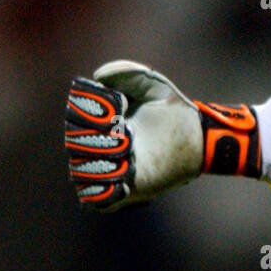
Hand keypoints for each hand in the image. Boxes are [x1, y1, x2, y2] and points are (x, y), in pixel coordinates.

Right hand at [65, 60, 205, 210]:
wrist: (196, 139)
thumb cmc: (172, 111)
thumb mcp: (153, 86)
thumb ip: (128, 73)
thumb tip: (98, 76)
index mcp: (98, 119)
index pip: (74, 112)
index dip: (92, 107)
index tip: (123, 103)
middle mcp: (95, 145)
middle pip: (74, 140)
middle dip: (97, 133)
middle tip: (126, 128)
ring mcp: (104, 171)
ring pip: (80, 169)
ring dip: (102, 157)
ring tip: (129, 147)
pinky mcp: (116, 194)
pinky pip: (94, 197)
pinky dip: (104, 186)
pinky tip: (127, 171)